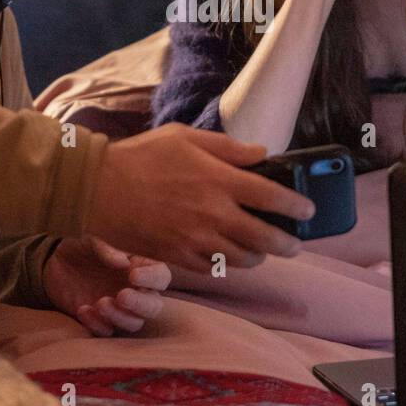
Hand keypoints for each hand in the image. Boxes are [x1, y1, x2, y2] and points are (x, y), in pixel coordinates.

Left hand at [42, 236, 170, 335]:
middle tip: (121, 296)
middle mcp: (135, 291)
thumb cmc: (81, 249)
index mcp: (140, 268)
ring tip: (100, 302)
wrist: (53, 265)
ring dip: (119, 317)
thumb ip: (107, 250)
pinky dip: (97, 324)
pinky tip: (83, 309)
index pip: (161, 277)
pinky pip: (106, 331)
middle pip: (154, 307)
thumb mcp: (91, 242)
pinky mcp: (101, 322)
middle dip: (140, 305)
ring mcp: (119, 309)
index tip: (133, 276)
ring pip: (134, 324)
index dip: (153, 279)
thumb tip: (124, 263)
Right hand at [85, 124, 315, 273]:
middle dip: (287, 243)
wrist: (97, 189)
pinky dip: (224, 264)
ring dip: (258, 256)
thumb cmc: (140, 157)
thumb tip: (261, 154)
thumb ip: (227, 147)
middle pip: (265, 238)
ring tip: (261, 251)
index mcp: (219, 180)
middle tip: (294, 243)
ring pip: (242, 259)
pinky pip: (212, 268)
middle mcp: (213, 214)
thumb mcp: (185, 137)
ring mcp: (195, 239)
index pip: (274, 198)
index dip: (298, 206)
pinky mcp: (177, 257)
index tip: (308, 210)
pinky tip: (226, 255)